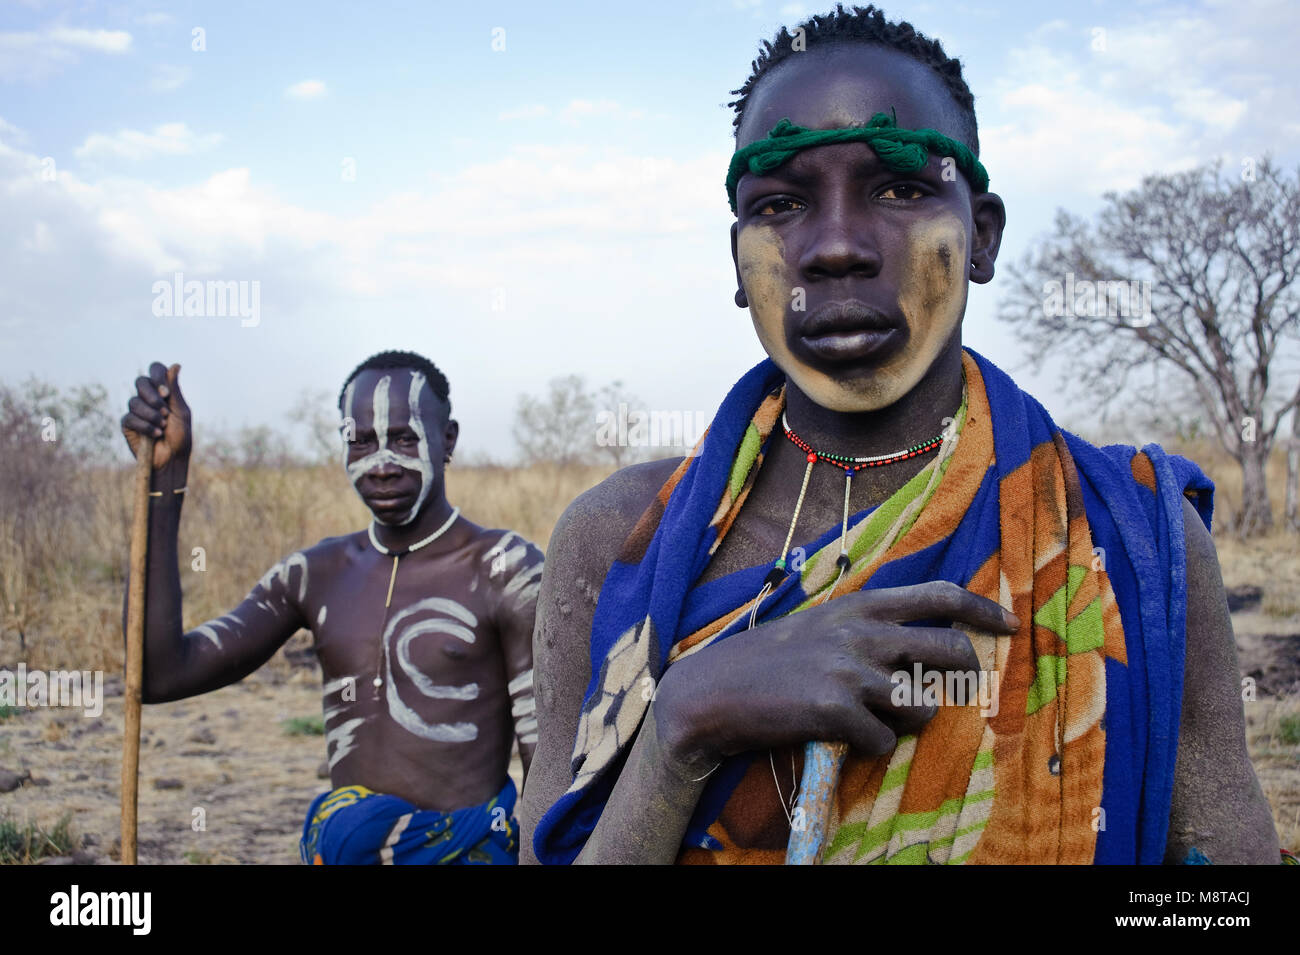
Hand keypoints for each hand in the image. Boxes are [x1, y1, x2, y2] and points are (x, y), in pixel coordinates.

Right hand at [121, 362, 191, 469]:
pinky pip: (130, 417)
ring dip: (152, 415)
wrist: (172, 459)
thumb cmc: (180, 436)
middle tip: (165, 412)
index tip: (165, 393)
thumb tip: (175, 365)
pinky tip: (155, 435)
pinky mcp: (128, 424)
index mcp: (163, 392)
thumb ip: (175, 390)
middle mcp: (148, 398)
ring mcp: (136, 410)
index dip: (157, 376)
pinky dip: (145, 426)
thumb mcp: (181, 412)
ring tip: (163, 427)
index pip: (155, 370)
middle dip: (152, 396)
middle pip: (140, 381)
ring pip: (134, 401)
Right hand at [653, 580, 1018, 766]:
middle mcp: (862, 633)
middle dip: (962, 679)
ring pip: (923, 706)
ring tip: (871, 717)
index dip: (983, 608)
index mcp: (860, 605)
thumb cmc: (768, 659)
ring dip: (908, 720)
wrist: (712, 691)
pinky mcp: (836, 711)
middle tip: (947, 694)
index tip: (1010, 624)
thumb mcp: (821, 624)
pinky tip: (841, 737)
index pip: (940, 595)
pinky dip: (870, 746)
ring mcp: (851, 672)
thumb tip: (922, 639)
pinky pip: (884, 741)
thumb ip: (867, 625)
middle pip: (950, 652)